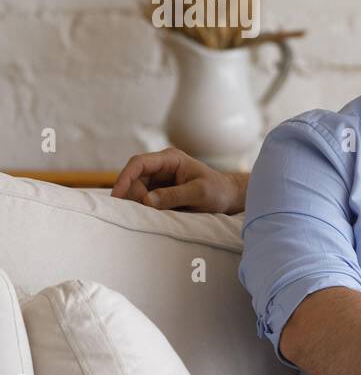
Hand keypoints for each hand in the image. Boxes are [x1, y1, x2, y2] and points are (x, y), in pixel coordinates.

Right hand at [110, 147, 242, 213]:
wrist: (228, 197)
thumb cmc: (218, 191)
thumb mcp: (200, 193)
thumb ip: (174, 195)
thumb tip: (147, 200)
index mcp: (171, 159)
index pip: (139, 163)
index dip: (124, 178)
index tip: (117, 195)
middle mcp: (161, 166)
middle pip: (134, 178)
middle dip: (134, 195)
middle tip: (144, 213)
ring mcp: (159, 178)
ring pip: (136, 189)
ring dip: (138, 203)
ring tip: (152, 215)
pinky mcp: (159, 190)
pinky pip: (143, 198)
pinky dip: (144, 207)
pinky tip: (152, 215)